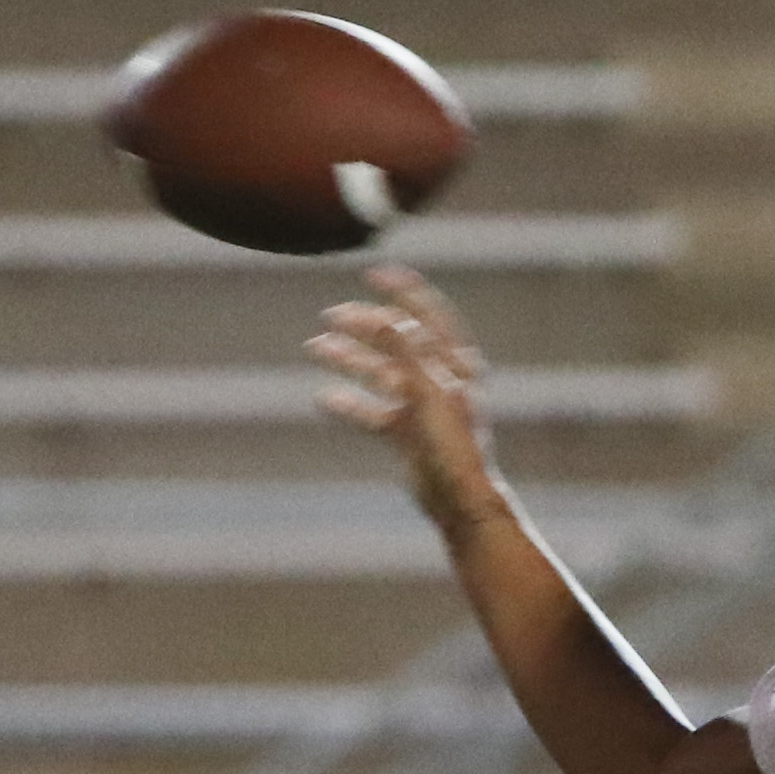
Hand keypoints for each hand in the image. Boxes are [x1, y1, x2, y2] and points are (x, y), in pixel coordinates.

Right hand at [308, 264, 501, 525]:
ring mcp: (421, 405)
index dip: (403, 291)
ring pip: (379, 372)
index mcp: (456, 362)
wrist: (458, 498)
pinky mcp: (405, 432)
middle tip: (331, 316)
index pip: (428, 314)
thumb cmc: (454, 444)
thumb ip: (408, 353)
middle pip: (397, 340)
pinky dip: (348, 403)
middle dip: (364, 325)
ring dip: (349, 359)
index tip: (373, 275)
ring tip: (316, 347)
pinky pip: (371, 411)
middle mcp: (439, 378)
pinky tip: (323, 397)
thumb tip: (388, 319)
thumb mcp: (430, 390)